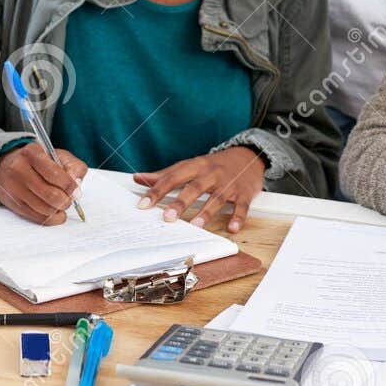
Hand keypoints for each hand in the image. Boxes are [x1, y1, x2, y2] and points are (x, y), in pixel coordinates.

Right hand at [0, 144, 87, 224]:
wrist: (6, 165)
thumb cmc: (38, 161)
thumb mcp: (57, 155)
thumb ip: (74, 167)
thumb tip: (76, 188)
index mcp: (32, 153)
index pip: (54, 174)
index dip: (69, 186)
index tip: (75, 191)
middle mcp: (19, 169)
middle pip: (51, 194)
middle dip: (66, 201)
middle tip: (69, 200)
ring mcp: (14, 187)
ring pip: (44, 208)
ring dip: (59, 210)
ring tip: (62, 205)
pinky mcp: (13, 202)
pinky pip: (36, 216)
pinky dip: (50, 218)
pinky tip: (55, 213)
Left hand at [134, 147, 265, 232]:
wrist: (248, 156)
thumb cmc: (213, 165)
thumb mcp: (190, 165)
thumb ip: (165, 174)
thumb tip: (137, 177)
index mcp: (195, 166)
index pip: (173, 177)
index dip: (157, 191)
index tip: (143, 205)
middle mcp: (211, 174)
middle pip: (195, 187)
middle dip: (181, 202)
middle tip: (167, 218)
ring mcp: (229, 183)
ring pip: (218, 198)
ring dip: (207, 212)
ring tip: (195, 225)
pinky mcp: (244, 193)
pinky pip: (242, 206)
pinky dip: (238, 217)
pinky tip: (231, 228)